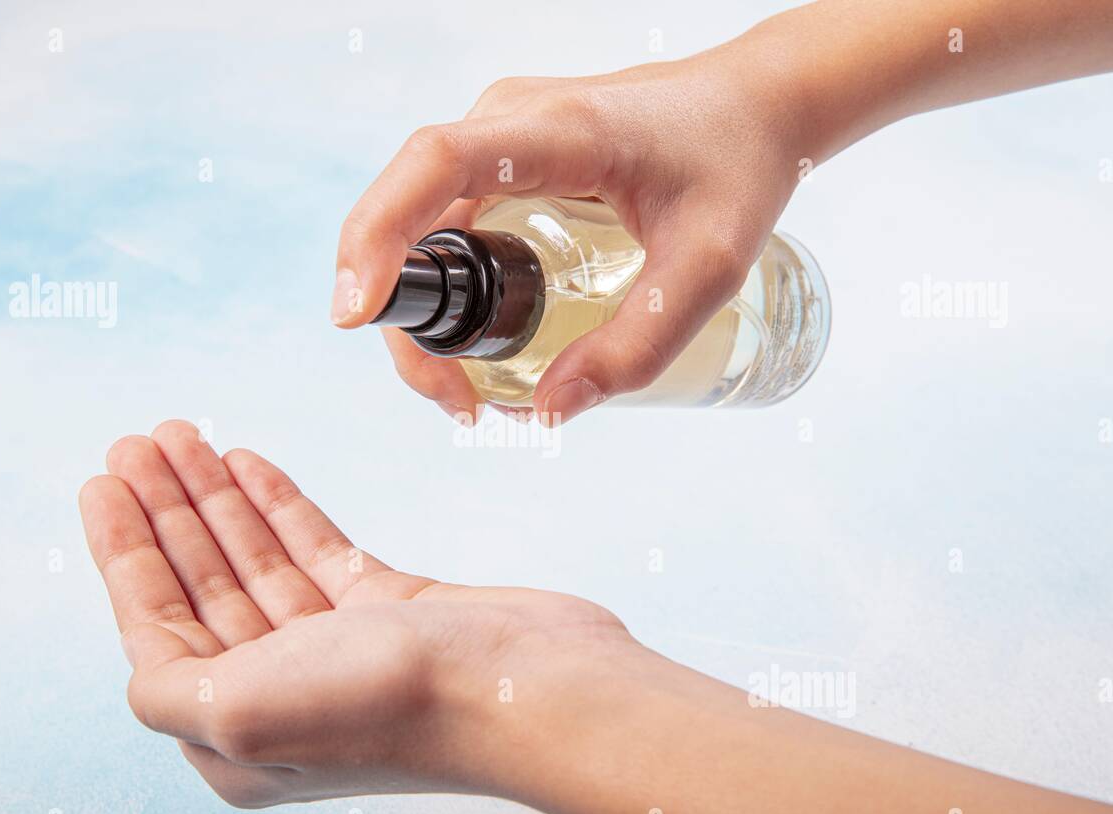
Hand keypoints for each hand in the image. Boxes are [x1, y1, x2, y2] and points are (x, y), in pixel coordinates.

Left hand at [78, 420, 635, 806]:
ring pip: (257, 560)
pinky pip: (316, 548)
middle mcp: (282, 691)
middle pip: (205, 585)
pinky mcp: (389, 611)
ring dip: (218, 498)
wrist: (530, 688)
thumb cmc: (393, 708)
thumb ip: (168, 691)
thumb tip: (140, 669)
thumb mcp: (243, 714)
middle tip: (137, 441)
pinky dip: (280, 505)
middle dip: (167, 511)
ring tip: (183, 436)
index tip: (103, 481)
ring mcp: (338, 649)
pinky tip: (249, 464)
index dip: (125, 551)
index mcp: (235, 729)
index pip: (158, 627)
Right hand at [330, 39, 810, 423]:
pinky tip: (474, 343)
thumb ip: (636, 346)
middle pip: (408, 210)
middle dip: (406, 315)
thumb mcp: (707, 270)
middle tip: (454, 402)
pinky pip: (448, 219)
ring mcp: (502, 135)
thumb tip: (547, 411)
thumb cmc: (737, 167)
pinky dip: (446, 286)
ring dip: (422, 309)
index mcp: (557, 131)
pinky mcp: (506, 156)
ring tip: (465, 392)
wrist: (756, 104)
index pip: (435, 165)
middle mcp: (510, 121)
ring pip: (420, 222)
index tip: (356, 313)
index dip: (380, 236)